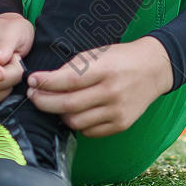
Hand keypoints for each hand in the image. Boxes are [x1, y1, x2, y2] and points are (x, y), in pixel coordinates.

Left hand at [25, 35, 173, 137]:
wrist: (154, 69)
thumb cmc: (120, 58)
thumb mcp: (97, 54)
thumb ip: (73, 69)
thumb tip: (44, 82)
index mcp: (105, 70)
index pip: (68, 80)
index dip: (46, 83)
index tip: (32, 80)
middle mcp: (112, 93)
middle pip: (68, 105)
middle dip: (43, 102)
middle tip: (33, 96)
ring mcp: (117, 112)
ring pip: (75, 122)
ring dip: (59, 114)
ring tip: (54, 104)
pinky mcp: (121, 125)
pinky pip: (89, 131)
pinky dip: (77, 123)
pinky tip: (74, 112)